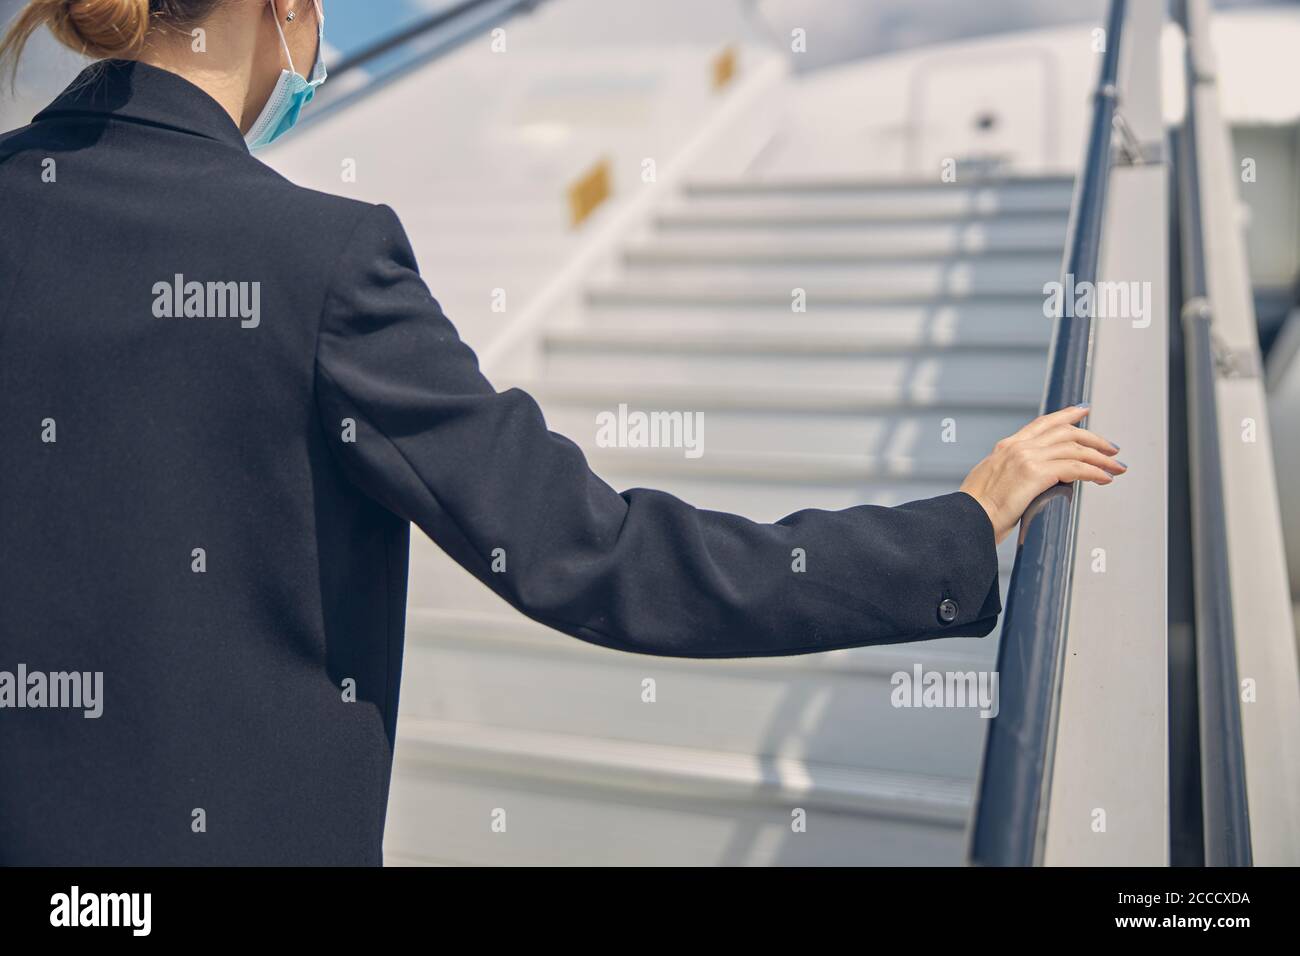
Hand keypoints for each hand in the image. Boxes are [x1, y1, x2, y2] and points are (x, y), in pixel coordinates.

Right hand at [959, 404, 1125, 544]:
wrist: (966, 521)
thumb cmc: (976, 512)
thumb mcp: (990, 483)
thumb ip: (1009, 475)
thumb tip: (1024, 483)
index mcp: (1006, 447)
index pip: (1042, 423)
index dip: (1066, 415)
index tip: (1083, 411)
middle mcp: (1017, 446)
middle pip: (1065, 432)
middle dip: (1093, 438)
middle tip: (1112, 447)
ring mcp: (1026, 458)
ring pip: (1075, 448)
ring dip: (1101, 458)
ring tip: (1116, 467)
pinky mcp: (1035, 474)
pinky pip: (1075, 468)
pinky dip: (1094, 472)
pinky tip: (1104, 478)